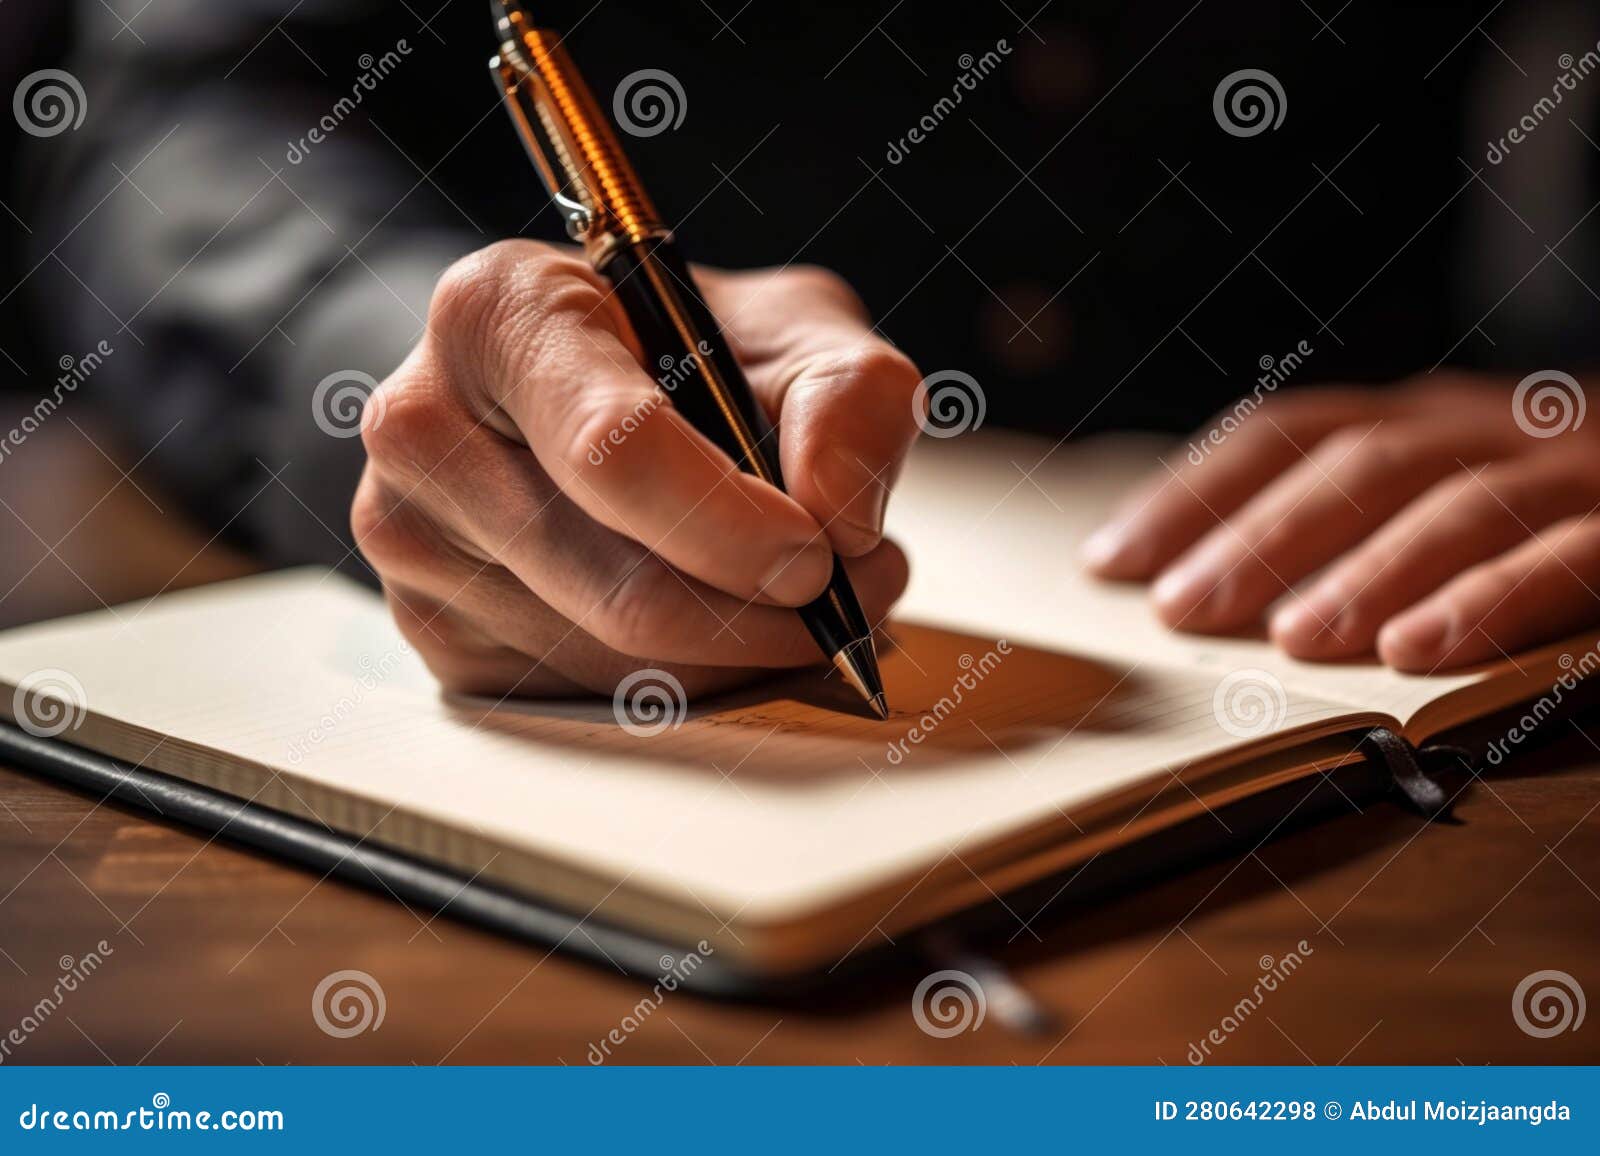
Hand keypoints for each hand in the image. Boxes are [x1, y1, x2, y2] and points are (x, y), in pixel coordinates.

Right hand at [352, 241, 918, 697]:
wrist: (582, 389)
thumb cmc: (684, 351)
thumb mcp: (793, 329)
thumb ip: (850, 395)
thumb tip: (837, 515)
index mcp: (499, 312)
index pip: (613, 450)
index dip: (732, 525)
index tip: (816, 557)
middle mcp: (426, 425)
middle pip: (619, 587)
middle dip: (762, 616)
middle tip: (845, 600)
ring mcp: (412, 538)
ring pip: (614, 661)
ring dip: (736, 655)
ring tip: (788, 596)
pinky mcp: (433, 629)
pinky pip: (583, 698)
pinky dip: (679, 680)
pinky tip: (709, 618)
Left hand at [1082, 374, 1599, 671]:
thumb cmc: (1548, 513)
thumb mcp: (1439, 498)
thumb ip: (1344, 523)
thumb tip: (1193, 586)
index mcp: (1423, 419)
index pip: (1287, 434)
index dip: (1194, 491)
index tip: (1111, 560)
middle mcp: (1487, 426)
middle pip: (1358, 466)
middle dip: (1261, 537)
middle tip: (1181, 609)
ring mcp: (1570, 469)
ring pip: (1457, 505)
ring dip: (1367, 571)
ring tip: (1293, 639)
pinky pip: (1569, 556)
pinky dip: (1492, 599)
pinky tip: (1421, 648)